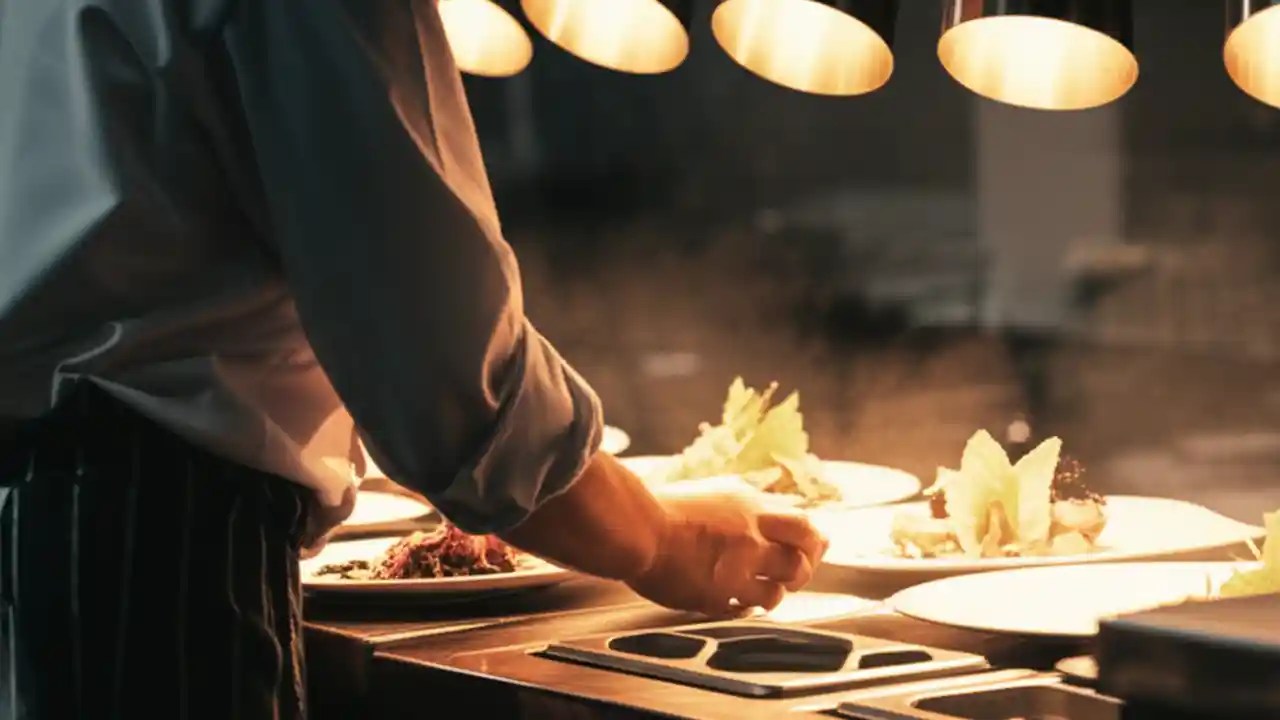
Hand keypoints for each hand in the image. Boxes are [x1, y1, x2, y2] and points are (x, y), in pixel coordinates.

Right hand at [625, 492, 828, 617]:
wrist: (634, 529)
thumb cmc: (664, 508)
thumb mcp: (716, 492)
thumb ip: (750, 503)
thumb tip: (778, 508)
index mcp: (750, 508)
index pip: (805, 527)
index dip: (813, 543)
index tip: (812, 550)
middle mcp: (749, 538)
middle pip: (800, 562)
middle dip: (802, 571)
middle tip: (791, 574)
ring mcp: (734, 571)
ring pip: (777, 593)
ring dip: (772, 593)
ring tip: (757, 589)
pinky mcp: (716, 598)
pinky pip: (745, 611)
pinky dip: (745, 607)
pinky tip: (735, 599)